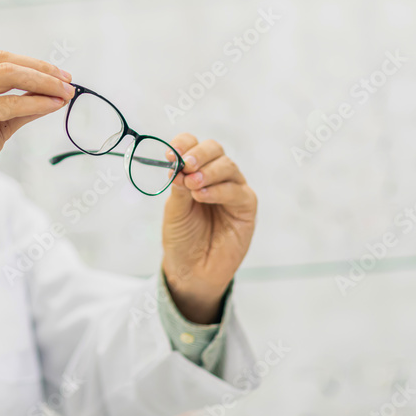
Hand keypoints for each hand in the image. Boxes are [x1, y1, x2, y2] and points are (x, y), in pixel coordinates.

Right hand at [0, 50, 73, 247]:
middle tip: (67, 81)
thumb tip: (50, 94)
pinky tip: (53, 106)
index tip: (56, 73)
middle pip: (3, 61)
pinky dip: (36, 103)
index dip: (29, 63)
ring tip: (66, 92)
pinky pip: (10, 104)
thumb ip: (14, 108)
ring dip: (43, 82)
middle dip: (41, 69)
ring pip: (9, 75)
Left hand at [161, 134, 256, 323]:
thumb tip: (177, 165)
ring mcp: (233, 190)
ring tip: (192, 186)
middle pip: (215, 150)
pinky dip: (219, 190)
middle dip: (198, 154)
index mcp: (197, 172)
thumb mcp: (174, 211)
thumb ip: (179, 187)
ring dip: (208, 172)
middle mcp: (217, 176)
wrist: (192, 271)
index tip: (169, 153)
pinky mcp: (246, 207)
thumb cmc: (182, 238)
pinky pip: (237, 191)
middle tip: (184, 166)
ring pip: (228, 166)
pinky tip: (203, 196)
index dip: (183, 144)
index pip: (193, 146)